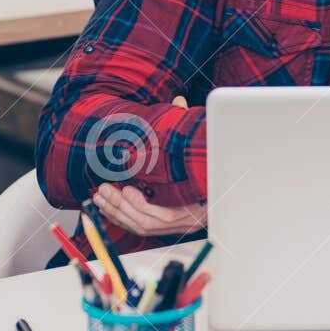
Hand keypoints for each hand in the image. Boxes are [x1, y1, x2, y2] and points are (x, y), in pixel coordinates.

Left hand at [90, 96, 204, 236]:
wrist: (228, 189)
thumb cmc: (213, 166)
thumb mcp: (203, 147)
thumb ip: (189, 126)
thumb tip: (178, 102)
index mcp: (199, 203)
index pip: (167, 214)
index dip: (144, 205)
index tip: (127, 189)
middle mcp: (188, 220)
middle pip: (148, 223)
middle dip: (121, 206)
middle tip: (103, 189)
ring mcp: (178, 227)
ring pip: (142, 228)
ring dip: (118, 213)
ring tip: (101, 198)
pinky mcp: (169, 228)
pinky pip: (141, 228)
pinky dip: (123, 219)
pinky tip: (109, 207)